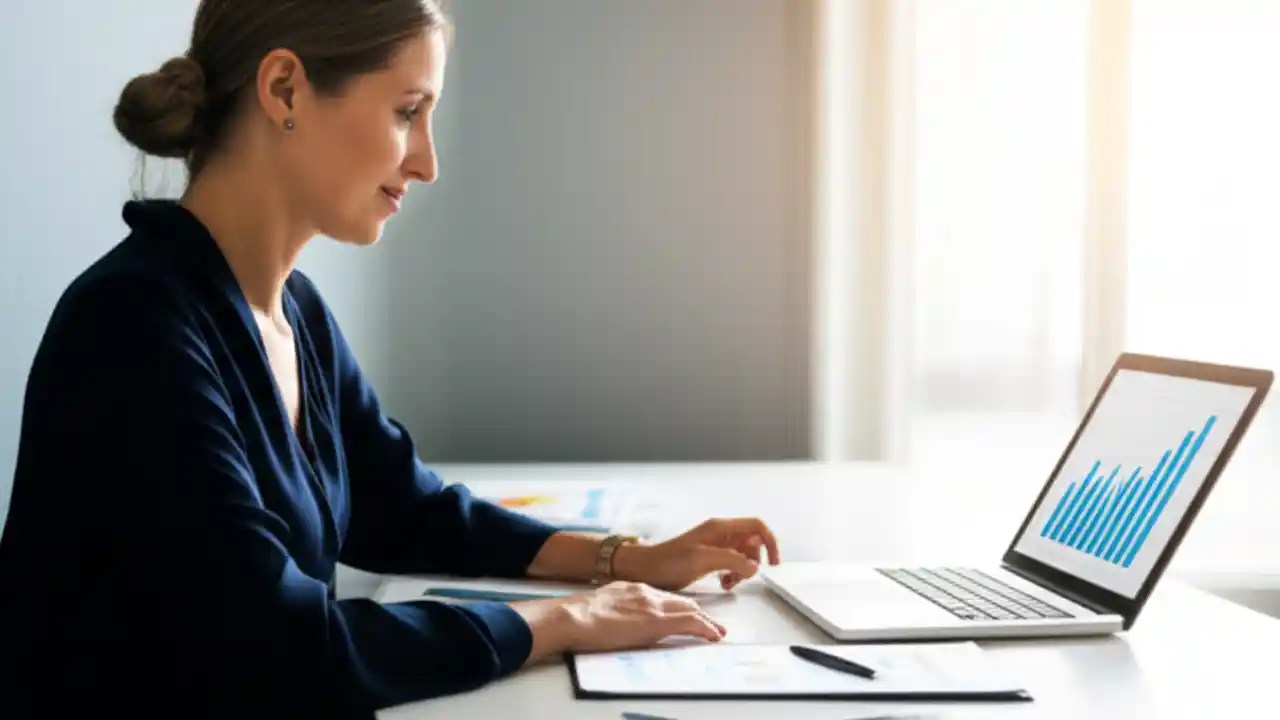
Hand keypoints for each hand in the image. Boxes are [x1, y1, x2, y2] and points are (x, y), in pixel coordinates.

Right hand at [512, 581, 725, 662]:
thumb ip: (613, 607)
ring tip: (717, 631)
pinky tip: (713, 636)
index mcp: (631, 588)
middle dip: (698, 612)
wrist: (572, 616)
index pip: (663, 596)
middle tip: (710, 623)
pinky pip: (690, 623)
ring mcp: (653, 605)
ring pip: (690, 609)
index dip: (678, 606)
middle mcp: (646, 592)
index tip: (686, 614)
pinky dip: (705, 628)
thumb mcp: (599, 603)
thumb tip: (614, 619)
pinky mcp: (657, 621)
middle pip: (681, 601)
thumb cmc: (576, 616)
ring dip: (706, 621)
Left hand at [613, 517, 780, 591]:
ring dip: (742, 570)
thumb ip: (733, 560)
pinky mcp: (709, 558)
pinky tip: (723, 583)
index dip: (771, 542)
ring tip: (729, 583)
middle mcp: (720, 533)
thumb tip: (754, 568)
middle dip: (754, 561)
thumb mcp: (704, 559)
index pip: (757, 526)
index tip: (774, 563)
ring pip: (743, 555)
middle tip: (742, 576)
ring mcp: (715, 545)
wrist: (645, 569)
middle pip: (753, 543)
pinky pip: (731, 564)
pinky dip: (733, 574)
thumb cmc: (669, 561)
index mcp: (720, 527)